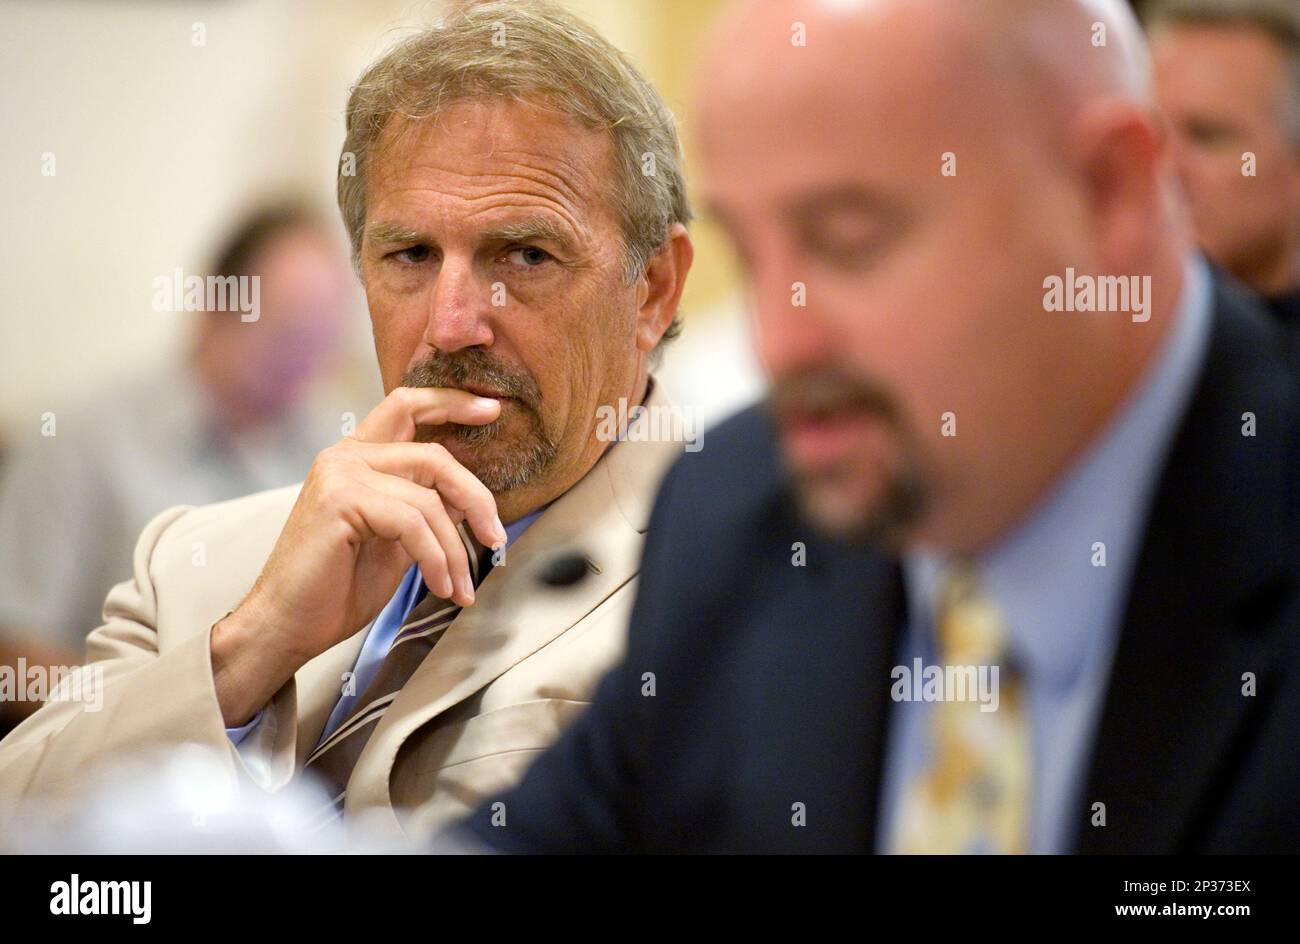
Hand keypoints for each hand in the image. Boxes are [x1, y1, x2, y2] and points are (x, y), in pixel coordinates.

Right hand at [211, 387, 507, 725]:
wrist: (288, 626)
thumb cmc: (337, 588)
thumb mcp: (398, 540)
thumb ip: (427, 509)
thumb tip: (474, 498)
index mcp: (356, 457)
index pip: (408, 407)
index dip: (452, 402)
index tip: (492, 409)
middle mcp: (346, 456)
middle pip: (433, 454)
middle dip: (476, 497)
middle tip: (496, 538)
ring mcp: (340, 474)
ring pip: (429, 497)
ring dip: (456, 548)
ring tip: (461, 587)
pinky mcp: (340, 500)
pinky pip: (413, 522)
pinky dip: (437, 558)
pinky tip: (441, 587)